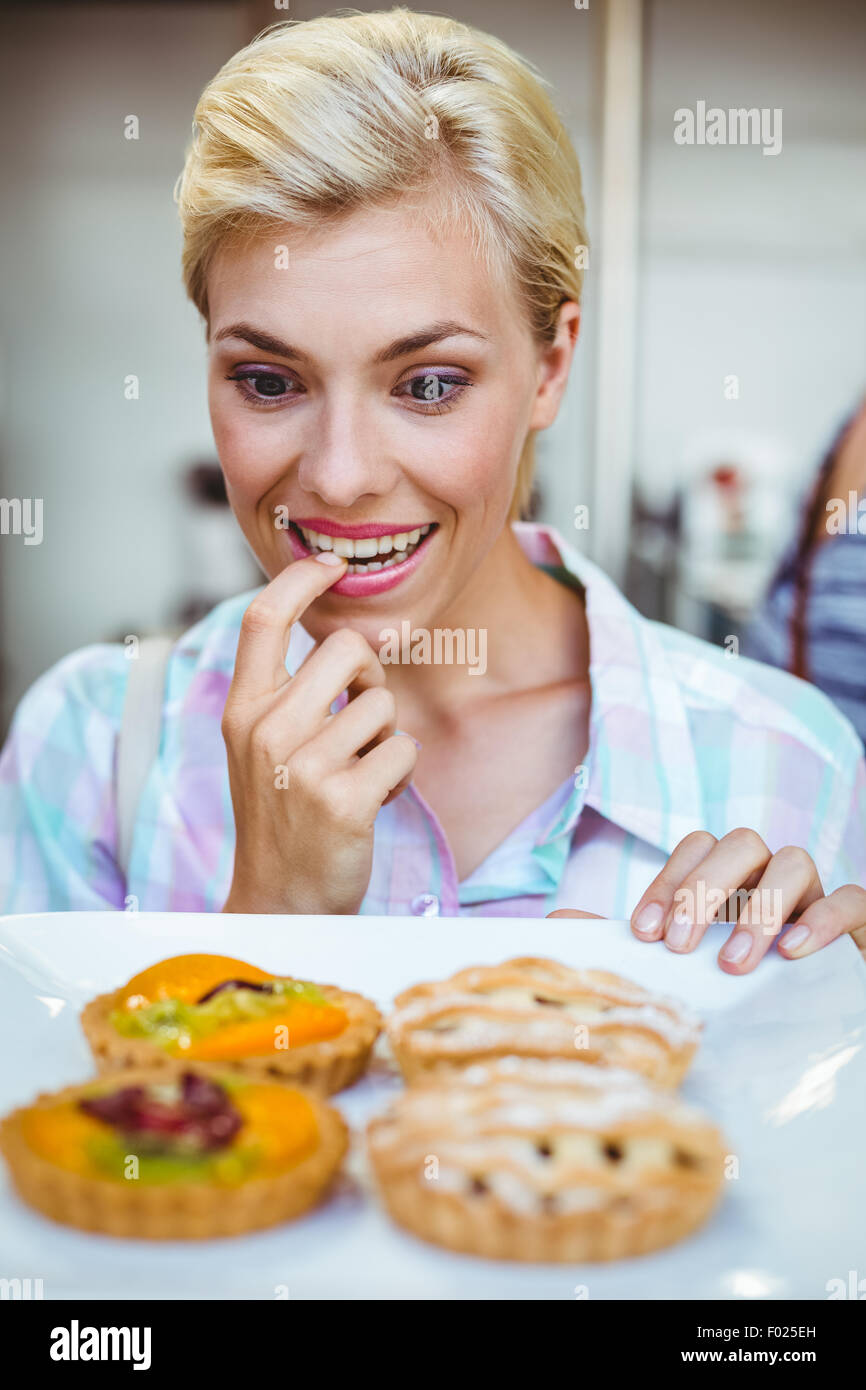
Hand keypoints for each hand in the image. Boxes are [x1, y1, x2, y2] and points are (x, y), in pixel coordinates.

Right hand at [220, 553, 416, 914]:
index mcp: (242, 710)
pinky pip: (403, 749)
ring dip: (386, 736)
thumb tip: (346, 638)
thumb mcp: (261, 746)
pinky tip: (374, 800)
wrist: (281, 899)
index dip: (299, 578)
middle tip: (362, 718)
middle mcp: (265, 730)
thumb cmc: (282, 813)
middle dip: (371, 676)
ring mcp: (302, 766)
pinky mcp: (343, 800)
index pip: (263, 619)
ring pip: (383, 704)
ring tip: (360, 772)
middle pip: (347, 649)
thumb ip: (288, 694)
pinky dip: (400, 772)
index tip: (331, 564)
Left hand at [550, 828, 865, 973]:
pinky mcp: (858, 925)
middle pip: (740, 843)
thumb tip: (555, 928)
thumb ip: (625, 947)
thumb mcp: (679, 970)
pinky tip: (793, 952)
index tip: (642, 934)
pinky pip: (852, 899)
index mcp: (728, 879)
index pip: (696, 847)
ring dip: (759, 907)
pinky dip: (823, 919)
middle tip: (679, 946)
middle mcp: (771, 875)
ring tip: (733, 962)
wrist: (816, 1031)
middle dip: (704, 889)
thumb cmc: (736, 992)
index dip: (667, 882)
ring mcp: (816, 894)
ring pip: (794, 861)